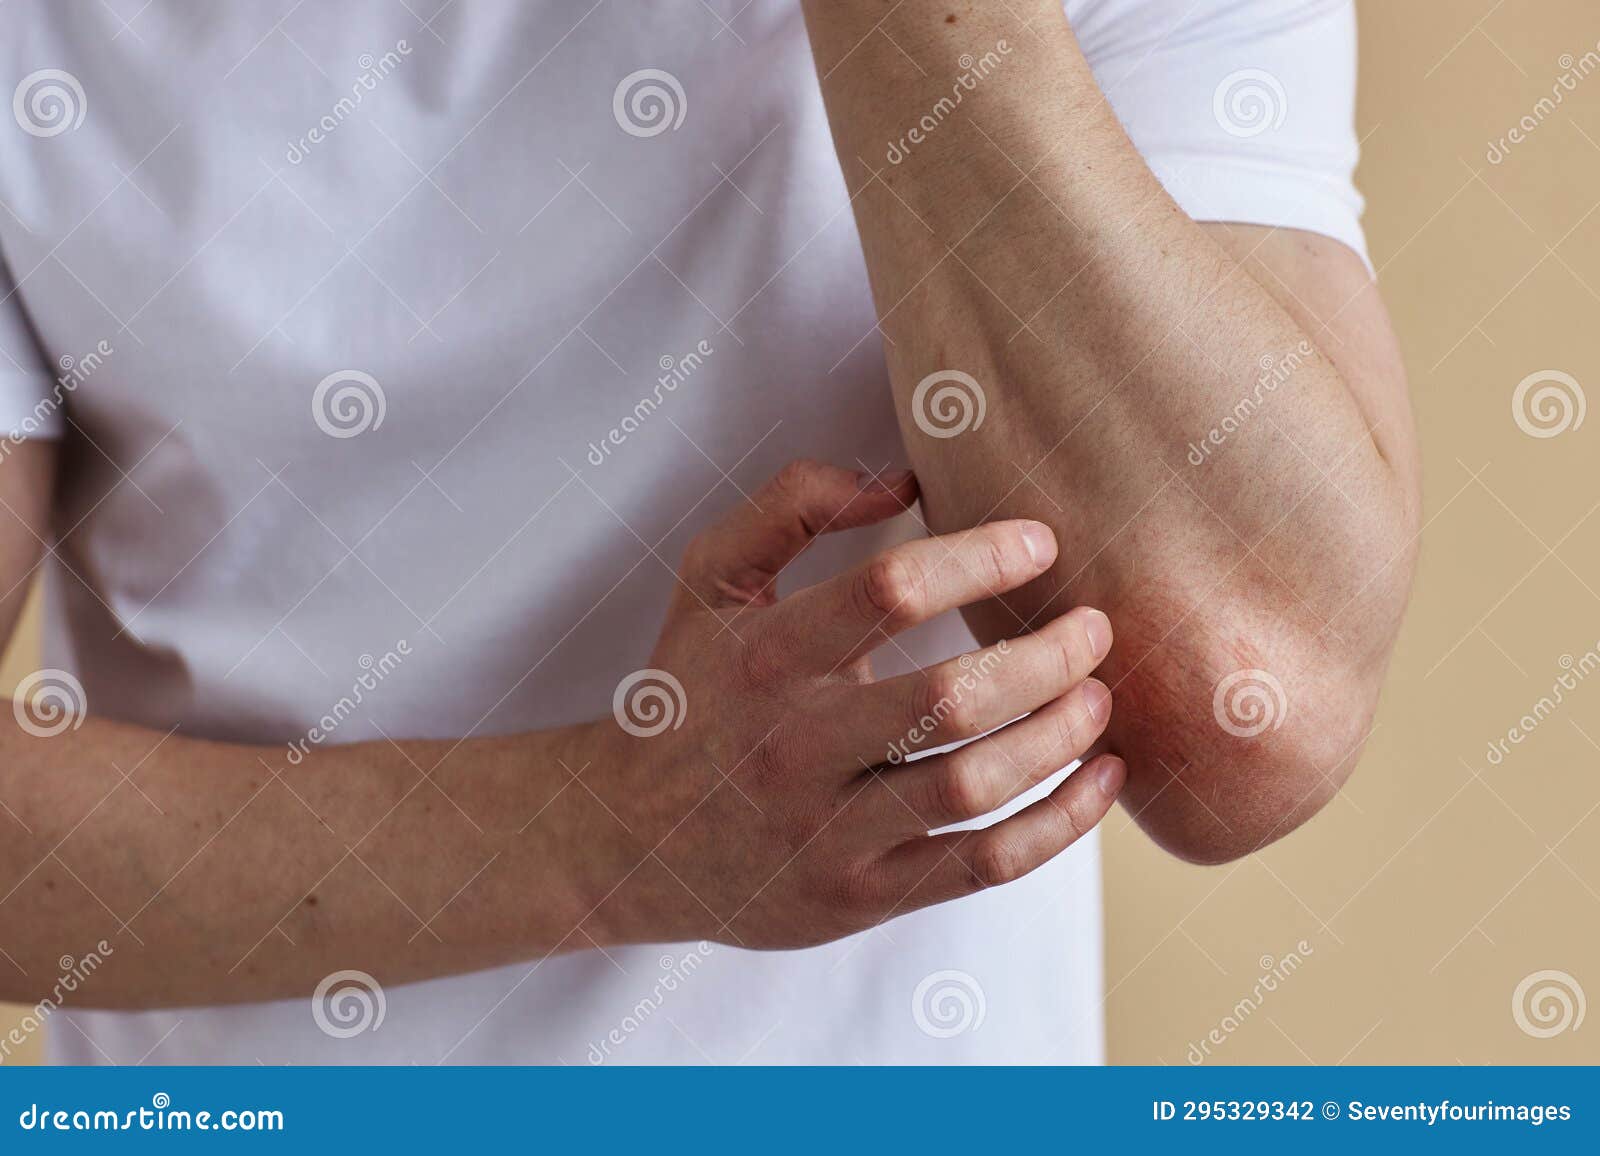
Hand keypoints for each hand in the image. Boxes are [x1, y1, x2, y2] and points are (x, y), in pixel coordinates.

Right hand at [583, 459, 1122, 949]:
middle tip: (1095, 629)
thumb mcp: (710, 579)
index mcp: (763, 656)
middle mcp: (792, 745)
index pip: (889, 591)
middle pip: (950, 698)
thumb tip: (905, 478)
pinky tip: (1101, 781)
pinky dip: (1058, 826)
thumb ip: (792, 504)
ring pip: (973, 785)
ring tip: (1101, 698)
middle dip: (1047, 657)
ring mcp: (827, 830)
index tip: (1040, 543)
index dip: (980, 557)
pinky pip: (980, 866)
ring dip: (1061, 737)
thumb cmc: (692, 691)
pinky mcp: (859, 896)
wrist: (628, 838)